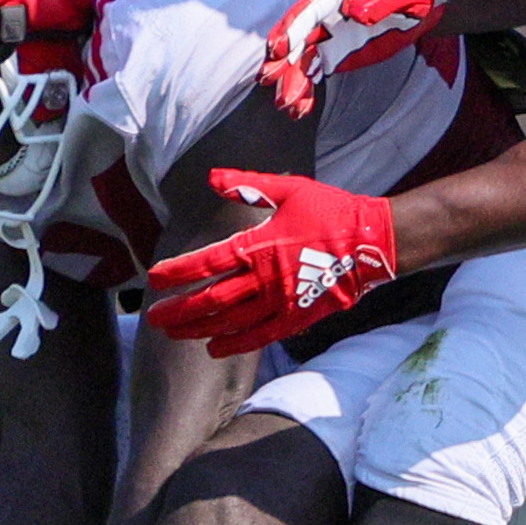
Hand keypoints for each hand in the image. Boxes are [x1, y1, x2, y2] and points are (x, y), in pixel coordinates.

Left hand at [145, 169, 398, 355]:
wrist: (371, 240)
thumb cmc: (330, 210)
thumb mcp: (289, 189)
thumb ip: (248, 184)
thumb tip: (212, 176)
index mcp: (259, 244)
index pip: (207, 262)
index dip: (178, 271)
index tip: (154, 277)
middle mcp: (265, 277)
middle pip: (212, 300)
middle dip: (179, 310)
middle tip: (154, 318)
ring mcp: (282, 301)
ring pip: (231, 322)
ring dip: (200, 329)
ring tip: (175, 335)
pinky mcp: (299, 316)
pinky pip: (260, 336)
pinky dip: (235, 344)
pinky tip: (214, 348)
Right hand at [261, 0, 444, 118]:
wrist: (420, 2)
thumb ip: (379, 1)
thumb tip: (355, 12)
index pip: (310, 11)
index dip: (293, 28)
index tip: (279, 49)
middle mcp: (325, 14)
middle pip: (299, 37)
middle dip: (284, 59)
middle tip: (269, 80)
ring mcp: (328, 34)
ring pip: (302, 58)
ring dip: (292, 80)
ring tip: (286, 105)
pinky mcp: (335, 52)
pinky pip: (314, 71)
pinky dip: (306, 89)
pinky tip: (300, 110)